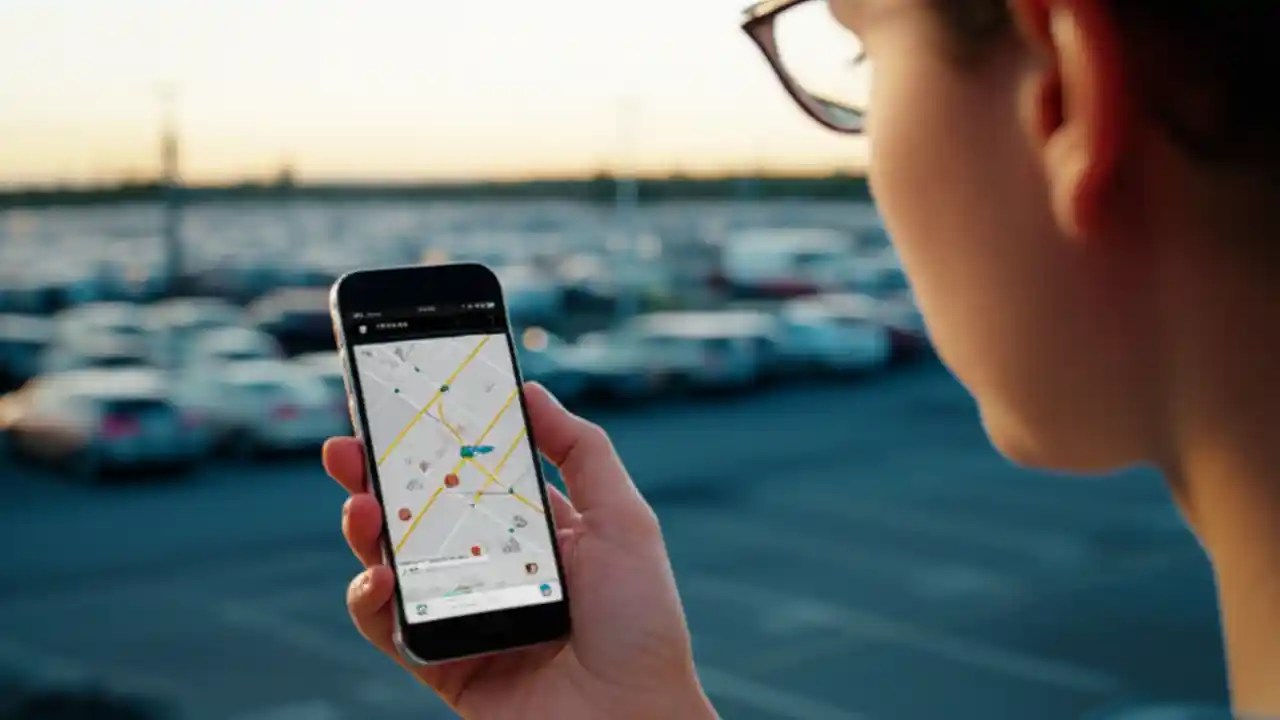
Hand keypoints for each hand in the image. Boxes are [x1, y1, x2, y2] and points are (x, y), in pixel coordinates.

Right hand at [322, 383, 717, 719]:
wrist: (634, 717)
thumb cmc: (641, 622)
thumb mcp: (624, 519)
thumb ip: (581, 450)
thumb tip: (529, 390)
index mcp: (533, 532)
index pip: (468, 476)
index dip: (430, 444)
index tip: (395, 407)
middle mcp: (491, 569)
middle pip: (418, 513)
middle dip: (375, 477)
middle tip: (346, 445)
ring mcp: (461, 615)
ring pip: (391, 563)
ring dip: (364, 529)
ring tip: (360, 503)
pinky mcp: (439, 662)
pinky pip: (387, 627)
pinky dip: (369, 598)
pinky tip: (378, 575)